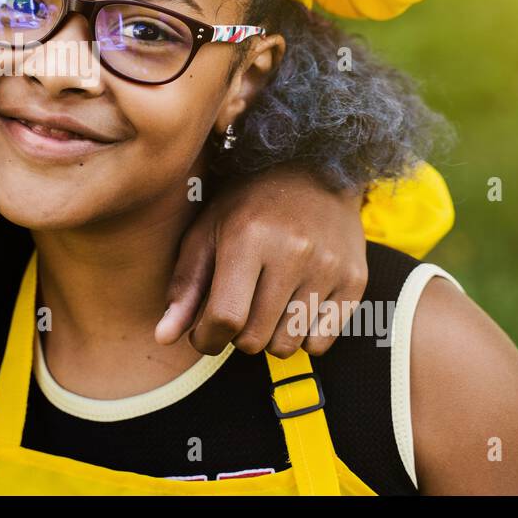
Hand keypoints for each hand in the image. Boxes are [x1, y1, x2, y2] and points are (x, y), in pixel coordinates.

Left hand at [157, 164, 368, 357]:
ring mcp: (329, 268)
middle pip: (254, 340)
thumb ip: (184, 287)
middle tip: (238, 309)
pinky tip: (293, 307)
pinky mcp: (354, 281)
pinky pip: (320, 344)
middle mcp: (293, 253)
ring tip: (265, 305)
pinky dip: (301, 337)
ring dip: (269, 337)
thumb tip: (163, 337)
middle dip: (236, 335)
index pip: (225, 318)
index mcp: (249, 238)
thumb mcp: (207, 233)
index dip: (206, 338)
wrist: (314, 170)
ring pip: (286, 346)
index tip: (204, 332)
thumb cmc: (248, 205)